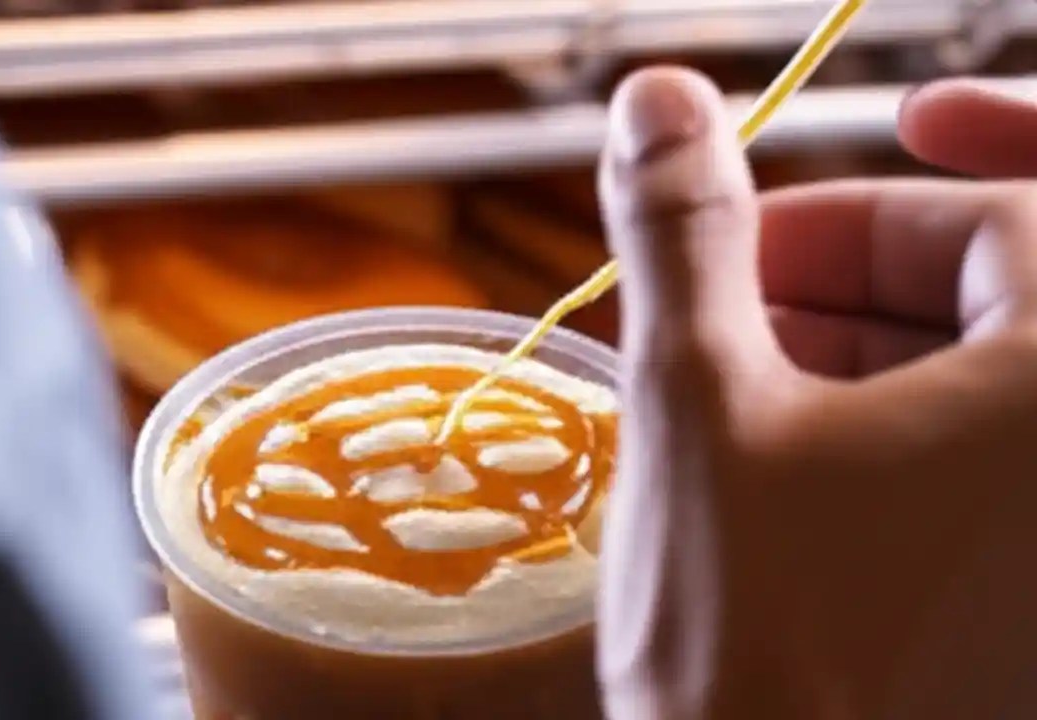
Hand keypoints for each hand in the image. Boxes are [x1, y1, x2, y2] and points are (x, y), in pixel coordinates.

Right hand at [595, 69, 1036, 719]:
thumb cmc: (754, 643)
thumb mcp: (699, 405)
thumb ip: (685, 233)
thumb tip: (660, 102)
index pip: (1023, 207)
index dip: (953, 139)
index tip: (882, 124)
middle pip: (1003, 297)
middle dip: (860, 272)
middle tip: (732, 295)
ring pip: (985, 392)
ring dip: (862, 356)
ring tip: (734, 387)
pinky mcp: (1028, 610)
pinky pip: (986, 478)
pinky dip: (896, 439)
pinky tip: (787, 461)